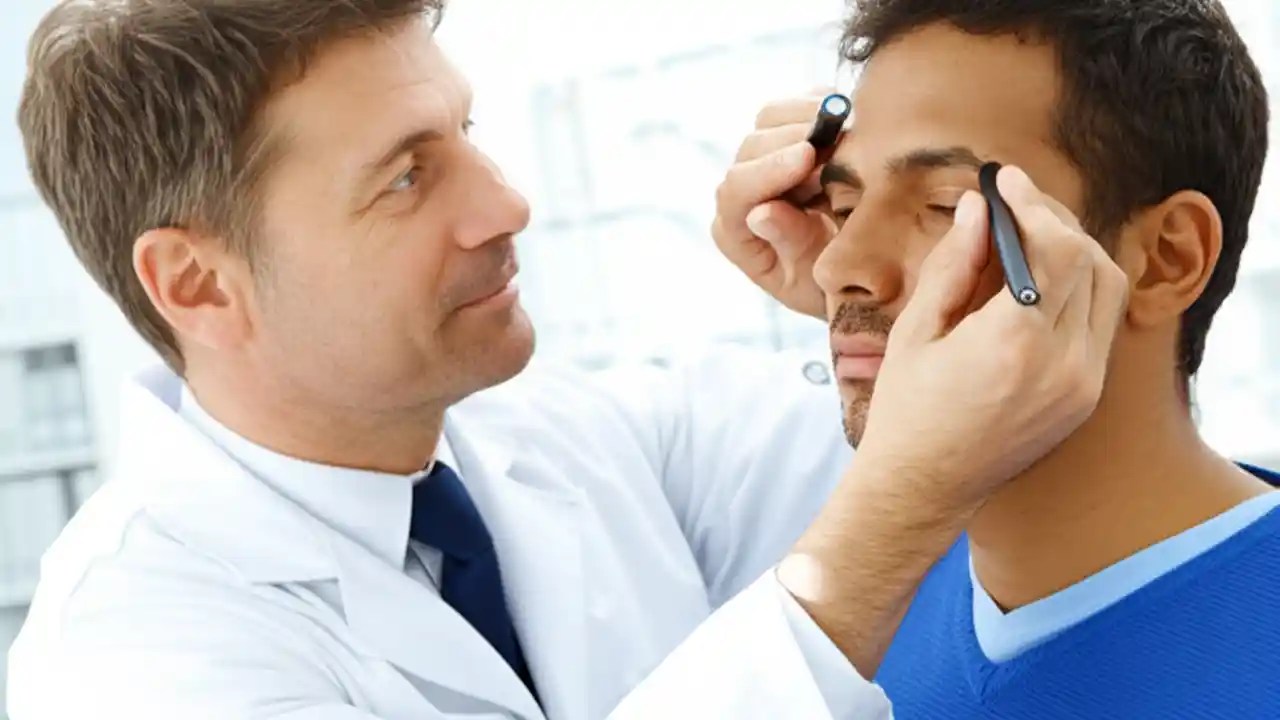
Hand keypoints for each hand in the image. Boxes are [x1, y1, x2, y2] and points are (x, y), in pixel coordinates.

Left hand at [711, 92, 837, 318]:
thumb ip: (791, 245)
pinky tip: (851, 121)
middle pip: (753, 147)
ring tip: (850, 133)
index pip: (736, 191)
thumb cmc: (830, 288)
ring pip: (771, 119)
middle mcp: (742, 192)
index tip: (809, 156)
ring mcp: (765, 162)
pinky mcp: (790, 141)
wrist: (859, 275)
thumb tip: (762, 213)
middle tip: (842, 142)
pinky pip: (800, 106)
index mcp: (735, 230)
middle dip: (797, 139)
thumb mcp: (814, 281)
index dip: (770, 169)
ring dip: (812, 117)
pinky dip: (825, 106)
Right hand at [780, 165, 1128, 677]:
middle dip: (1056, 222)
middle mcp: (1063, 363)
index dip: (1032, 204)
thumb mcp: (916, 329)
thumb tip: (978, 207)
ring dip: (1076, 253)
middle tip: (1018, 204)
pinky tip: (1040, 282)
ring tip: (1031, 239)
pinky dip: (1078, 292)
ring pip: (1108, 290)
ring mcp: (1083, 385)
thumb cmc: (906, 410)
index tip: (1007, 180)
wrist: (922, 488)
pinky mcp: (1086, 399)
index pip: (1053, 246)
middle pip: (1090, 261)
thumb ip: (953, 263)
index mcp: (1013, 341)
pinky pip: (1099, 326)